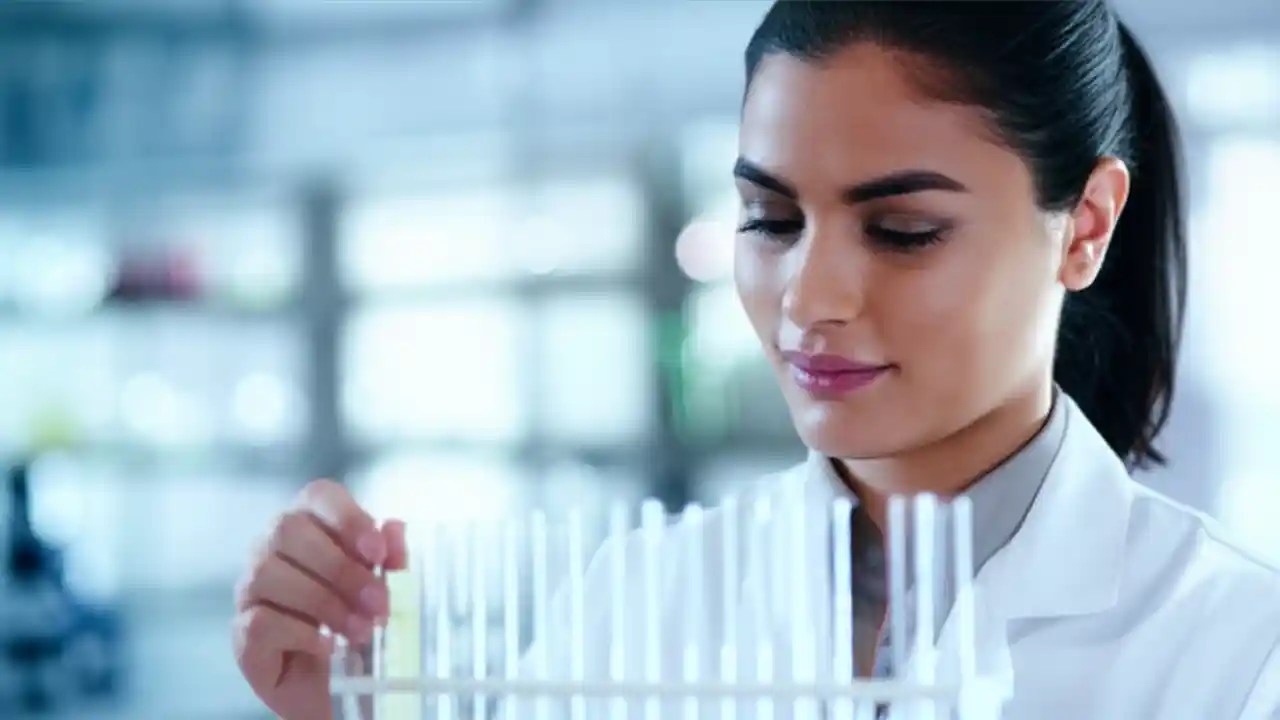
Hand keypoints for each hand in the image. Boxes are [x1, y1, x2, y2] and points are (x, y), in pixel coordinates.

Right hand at [232, 479, 407, 719]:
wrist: (342, 688)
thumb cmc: (361, 625)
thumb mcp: (387, 591)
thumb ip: (391, 559)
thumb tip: (394, 528)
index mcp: (312, 525)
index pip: (318, 496)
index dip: (347, 518)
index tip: (377, 551)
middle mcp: (271, 548)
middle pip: (288, 529)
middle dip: (340, 568)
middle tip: (378, 603)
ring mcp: (250, 589)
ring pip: (269, 572)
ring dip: (324, 603)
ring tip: (361, 631)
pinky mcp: (241, 633)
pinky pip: (259, 620)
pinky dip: (301, 634)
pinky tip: (328, 646)